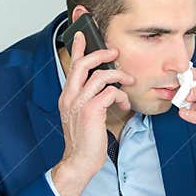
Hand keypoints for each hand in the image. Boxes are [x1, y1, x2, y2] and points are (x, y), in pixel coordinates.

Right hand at [52, 32, 134, 195]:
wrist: (79, 161)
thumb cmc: (85, 140)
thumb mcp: (83, 115)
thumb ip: (90, 99)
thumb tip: (107, 87)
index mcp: (67, 96)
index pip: (71, 65)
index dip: (77, 47)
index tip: (82, 33)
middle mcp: (70, 96)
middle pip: (82, 64)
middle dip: (100, 53)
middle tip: (114, 52)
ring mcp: (79, 103)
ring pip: (100, 76)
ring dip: (118, 76)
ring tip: (128, 81)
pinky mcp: (91, 111)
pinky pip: (110, 92)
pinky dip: (121, 95)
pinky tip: (124, 104)